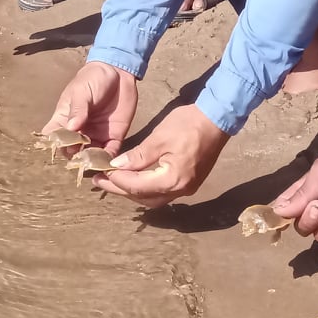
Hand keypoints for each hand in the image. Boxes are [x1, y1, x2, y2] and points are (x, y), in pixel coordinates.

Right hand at [42, 62, 139, 155]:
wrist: (118, 71)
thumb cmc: (93, 78)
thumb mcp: (82, 91)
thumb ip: (78, 109)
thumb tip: (71, 127)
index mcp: (65, 119)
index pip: (54, 137)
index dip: (54, 145)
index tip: (60, 147)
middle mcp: (79, 132)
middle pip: (71, 152)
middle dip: (74, 157)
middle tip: (80, 158)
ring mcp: (96, 136)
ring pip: (90, 156)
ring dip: (91, 162)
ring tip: (94, 163)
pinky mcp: (113, 137)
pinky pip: (110, 153)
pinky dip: (109, 160)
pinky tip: (109, 164)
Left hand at [97, 103, 228, 206]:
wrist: (218, 118)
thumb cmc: (189, 124)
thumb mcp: (159, 137)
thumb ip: (137, 156)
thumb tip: (116, 166)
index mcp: (172, 179)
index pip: (137, 186)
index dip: (117, 180)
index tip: (100, 172)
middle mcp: (180, 190)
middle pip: (143, 197)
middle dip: (120, 189)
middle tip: (100, 181)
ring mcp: (187, 189)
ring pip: (153, 198)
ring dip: (132, 192)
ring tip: (113, 182)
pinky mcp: (189, 183)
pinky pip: (162, 193)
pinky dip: (145, 189)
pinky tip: (134, 180)